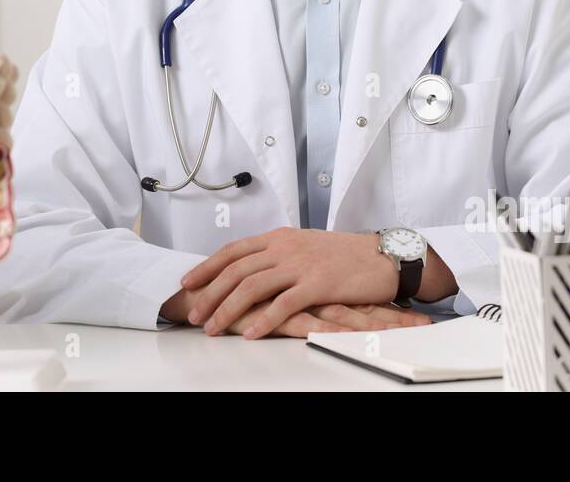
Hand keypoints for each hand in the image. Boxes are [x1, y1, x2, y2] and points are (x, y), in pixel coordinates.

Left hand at [180, 228, 402, 337]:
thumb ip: (278, 254)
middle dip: (210, 293)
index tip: (188, 282)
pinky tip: (251, 334)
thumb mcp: (305, 245)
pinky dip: (265, 320)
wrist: (382, 256)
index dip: (207, 266)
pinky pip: (284, 304)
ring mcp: (300, 264)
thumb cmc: (344, 255)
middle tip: (194, 313)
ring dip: (228, 309)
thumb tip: (251, 268)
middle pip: (236, 269)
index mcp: (279, 237)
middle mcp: (285, 247)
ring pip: (253, 286)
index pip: (233, 250)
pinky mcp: (318, 284)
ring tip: (213, 328)